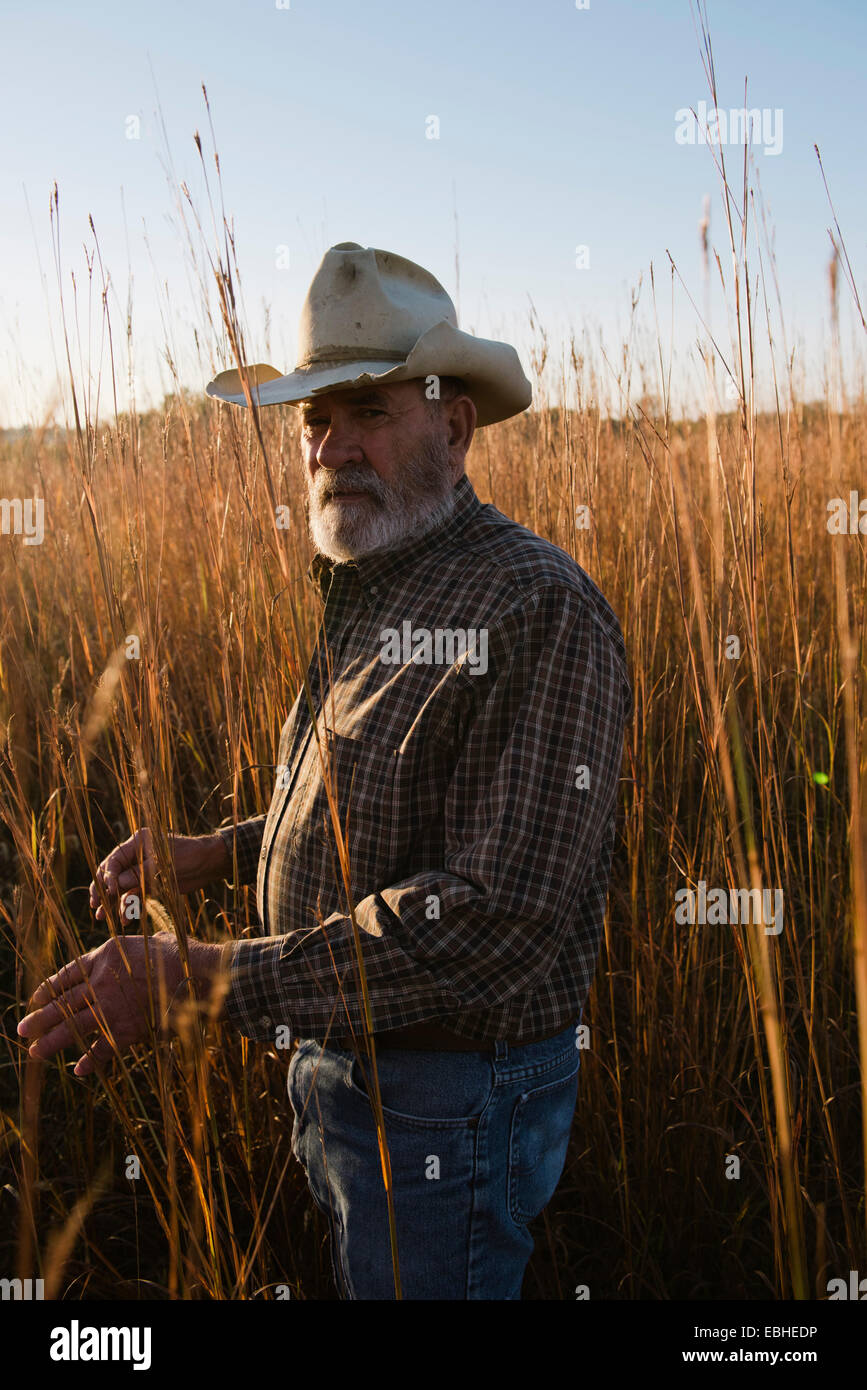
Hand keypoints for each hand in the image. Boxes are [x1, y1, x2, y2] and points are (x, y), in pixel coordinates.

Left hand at [17, 934, 226, 1075]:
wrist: (198, 976)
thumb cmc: (179, 954)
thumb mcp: (150, 940)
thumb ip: (131, 949)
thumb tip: (133, 947)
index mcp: (105, 956)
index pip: (67, 974)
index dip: (49, 988)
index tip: (36, 998)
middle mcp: (102, 982)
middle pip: (63, 1002)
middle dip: (40, 1018)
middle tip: (22, 1029)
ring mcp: (112, 1008)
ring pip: (73, 1027)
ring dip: (51, 1042)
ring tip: (34, 1052)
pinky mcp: (127, 1030)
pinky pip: (103, 1049)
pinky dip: (91, 1060)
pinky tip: (79, 1070)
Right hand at [89, 827, 229, 921]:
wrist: (208, 864)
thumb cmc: (188, 856)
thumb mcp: (162, 865)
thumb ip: (138, 875)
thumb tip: (115, 887)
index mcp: (136, 843)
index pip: (113, 860)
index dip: (108, 877)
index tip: (110, 892)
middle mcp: (135, 855)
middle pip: (111, 874)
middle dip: (102, 891)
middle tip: (95, 906)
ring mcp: (141, 870)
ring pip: (121, 888)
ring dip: (113, 902)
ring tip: (102, 918)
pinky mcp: (149, 883)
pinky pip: (133, 895)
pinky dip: (128, 906)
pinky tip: (125, 918)